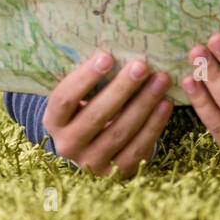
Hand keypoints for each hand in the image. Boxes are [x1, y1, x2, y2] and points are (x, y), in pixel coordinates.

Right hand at [41, 50, 172, 179]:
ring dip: (143, 104)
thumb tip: (119, 46)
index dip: (84, 78)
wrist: (96, 149)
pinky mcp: (116, 172)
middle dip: (121, 89)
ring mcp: (91, 162)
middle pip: (95, 115)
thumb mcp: (82, 97)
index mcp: (53, 120)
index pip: (64, 98)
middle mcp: (67, 144)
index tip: (107, 57)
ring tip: (161, 80)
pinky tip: (166, 104)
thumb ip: (92, 79)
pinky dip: (154, 125)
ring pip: (119, 132)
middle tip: (142, 65)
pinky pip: (138, 148)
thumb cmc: (90, 108)